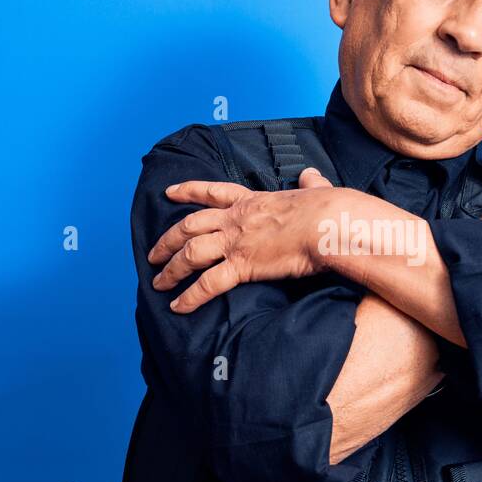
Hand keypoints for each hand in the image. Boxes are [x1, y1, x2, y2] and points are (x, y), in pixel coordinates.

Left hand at [147, 167, 340, 311]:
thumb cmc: (328, 209)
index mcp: (253, 200)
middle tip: (152, 253)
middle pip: (190, 226)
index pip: (214, 193)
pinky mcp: (242, 265)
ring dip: (171, 269)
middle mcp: (237, 219)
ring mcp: (236, 241)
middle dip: (167, 239)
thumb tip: (312, 176)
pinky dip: (190, 296)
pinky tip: (178, 306)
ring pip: (190, 254)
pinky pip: (208, 283)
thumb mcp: (317, 190)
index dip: (188, 191)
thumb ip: (311, 184)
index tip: (169, 192)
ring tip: (158, 282)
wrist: (328, 223)